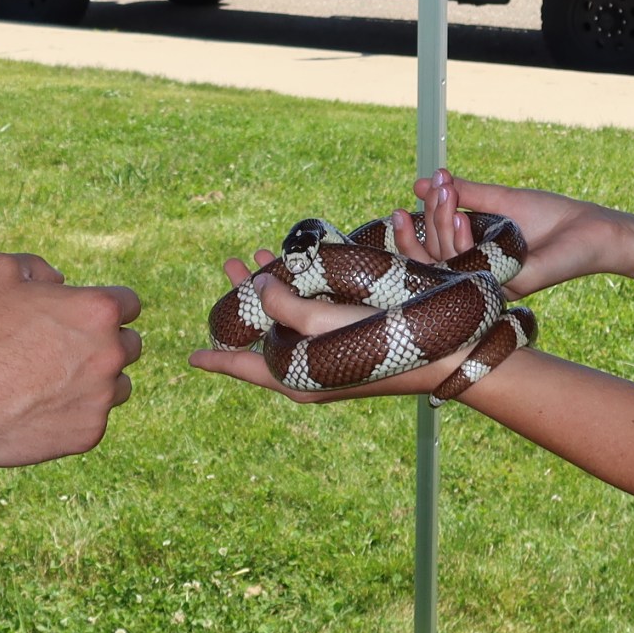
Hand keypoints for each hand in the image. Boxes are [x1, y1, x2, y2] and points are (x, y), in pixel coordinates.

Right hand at [0, 251, 141, 466]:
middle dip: (106, 343)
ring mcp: (101, 398)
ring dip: (97, 380)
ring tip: (53, 381)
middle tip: (66, 348)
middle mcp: (110, 354)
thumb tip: (60, 281)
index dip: (106, 306)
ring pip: (118, 385)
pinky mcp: (89, 434)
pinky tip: (40, 408)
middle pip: (130, 345)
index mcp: (98, 310)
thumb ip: (38, 267)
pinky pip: (94, 419)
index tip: (84, 316)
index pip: (130, 303)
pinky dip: (75, 413)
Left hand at [185, 252, 482, 402]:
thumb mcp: (323, 322)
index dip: (215, 357)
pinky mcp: (351, 341)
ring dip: (274, 287)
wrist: (444, 353)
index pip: (243, 367)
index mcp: (294, 377)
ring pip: (289, 321)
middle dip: (245, 301)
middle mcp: (309, 371)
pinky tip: (299, 266)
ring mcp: (331, 358)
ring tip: (258, 255)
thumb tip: (259, 286)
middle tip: (228, 266)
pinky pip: (314, 314)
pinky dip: (301, 289)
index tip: (189, 356)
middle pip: (263, 336)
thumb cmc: (381, 342)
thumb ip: (283, 306)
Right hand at [400, 171, 633, 296]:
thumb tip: (418, 185)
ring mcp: (492, 283)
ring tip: (449, 194)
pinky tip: (461, 217)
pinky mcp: (508, 285)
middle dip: (429, 221)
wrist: (588, 227)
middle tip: (439, 188)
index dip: (412, 234)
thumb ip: (462, 195)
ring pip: (446, 263)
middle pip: (432, 259)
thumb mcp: (498, 200)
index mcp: (473, 259)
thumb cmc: (548, 215)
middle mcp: (478, 276)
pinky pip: (471, 267)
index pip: (429, 255)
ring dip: (441, 225)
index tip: (403, 203)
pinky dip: (461, 239)